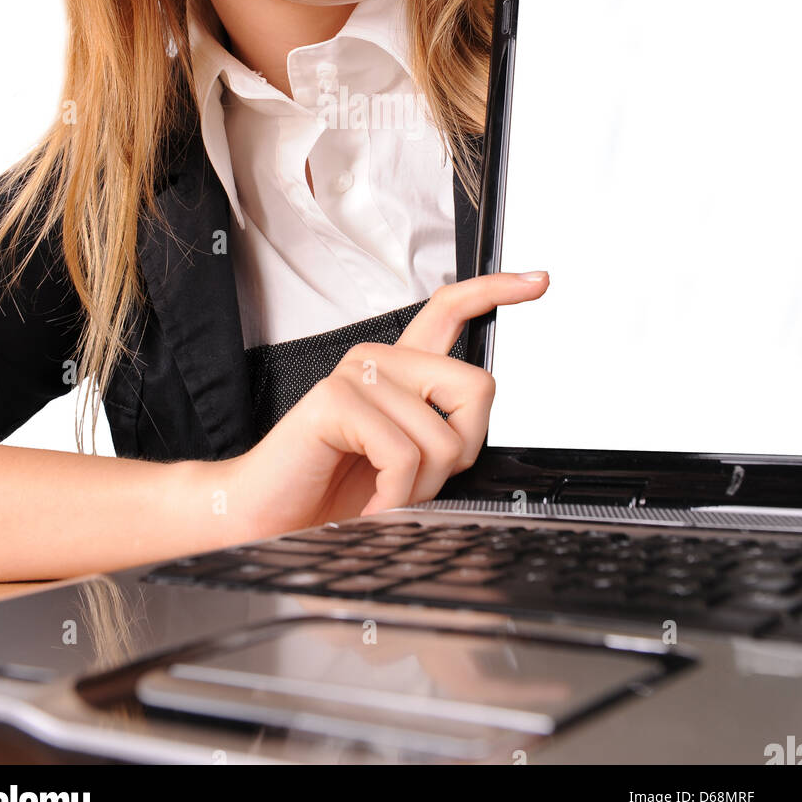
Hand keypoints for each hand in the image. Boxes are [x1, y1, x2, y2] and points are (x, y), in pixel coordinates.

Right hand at [229, 271, 548, 536]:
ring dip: (419, 490)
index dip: (496, 291)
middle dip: (461, 452)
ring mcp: (355, 375)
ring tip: (383, 498)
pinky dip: (394, 496)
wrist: (264, 521)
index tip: (537, 280)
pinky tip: (370, 503)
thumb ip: (439, 438)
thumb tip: (474, 434)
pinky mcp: (334, 400)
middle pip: (477, 388)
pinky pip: (403, 455)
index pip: (451, 311)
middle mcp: (379, 362)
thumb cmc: (333, 495)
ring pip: (442, 437)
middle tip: (417, 483)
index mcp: (399, 371)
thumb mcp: (406, 467)